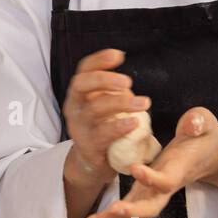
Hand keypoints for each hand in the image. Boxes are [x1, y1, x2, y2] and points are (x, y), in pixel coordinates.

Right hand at [61, 48, 149, 193]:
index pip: (84, 69)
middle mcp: (74, 106)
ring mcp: (78, 126)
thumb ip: (113, 93)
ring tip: (144, 103)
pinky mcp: (87, 145)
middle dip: (104, 79)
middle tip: (128, 81)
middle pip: (82, 84)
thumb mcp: (105, 106)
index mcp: (79, 92)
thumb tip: (127, 83)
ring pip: (95, 109)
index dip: (99, 60)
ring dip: (121, 103)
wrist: (91, 162)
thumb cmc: (103, 127)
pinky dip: (118, 127)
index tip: (118, 55)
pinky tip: (134, 123)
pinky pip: (102, 134)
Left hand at [85, 106, 217, 217]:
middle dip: (133, 211)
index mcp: (179, 169)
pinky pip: (130, 208)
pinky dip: (112, 216)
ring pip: (138, 213)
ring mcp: (155, 192)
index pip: (167, 180)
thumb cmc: (202, 137)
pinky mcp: (145, 191)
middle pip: (152, 207)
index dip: (153, 178)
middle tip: (114, 209)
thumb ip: (198, 122)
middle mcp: (166, 186)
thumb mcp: (204, 123)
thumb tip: (192, 124)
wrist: (207, 153)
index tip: (135, 169)